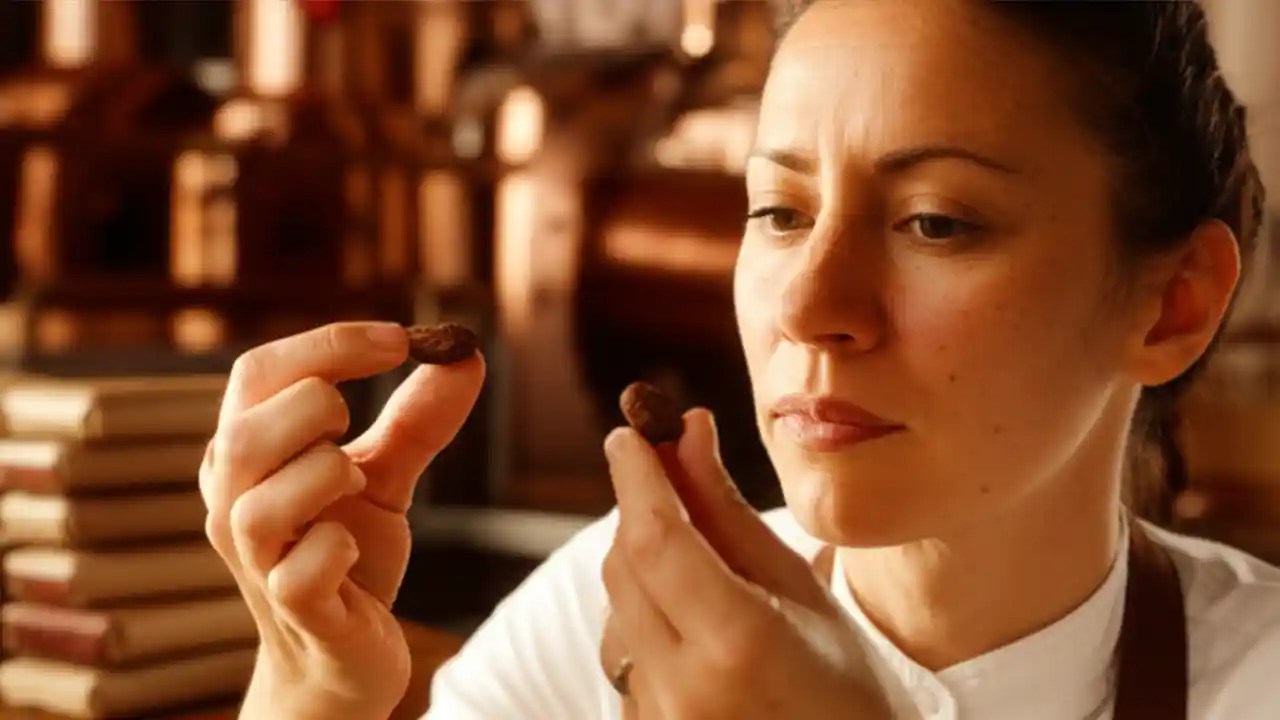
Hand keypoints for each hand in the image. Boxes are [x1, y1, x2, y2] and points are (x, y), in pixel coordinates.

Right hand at [199, 322, 484, 719]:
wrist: (345, 656)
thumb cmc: (349, 556)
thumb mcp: (385, 478)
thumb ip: (418, 420)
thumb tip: (466, 353)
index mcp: (246, 457)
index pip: (258, 372)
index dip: (330, 345)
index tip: (402, 340)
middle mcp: (232, 505)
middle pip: (247, 431)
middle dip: (318, 409)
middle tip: (354, 430)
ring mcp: (257, 564)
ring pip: (261, 504)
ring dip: (326, 476)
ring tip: (356, 485)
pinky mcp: (295, 612)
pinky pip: (299, 573)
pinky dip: (335, 548)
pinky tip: (355, 547)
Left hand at [599, 409, 889, 719]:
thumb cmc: (845, 690)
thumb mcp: (800, 590)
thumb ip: (729, 511)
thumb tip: (687, 432)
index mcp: (737, 644)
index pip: (657, 538)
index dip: (635, 477)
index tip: (628, 434)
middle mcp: (684, 687)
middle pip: (624, 567)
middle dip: (640, 513)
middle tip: (671, 478)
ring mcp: (657, 718)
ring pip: (616, 609)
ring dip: (643, 570)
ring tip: (703, 573)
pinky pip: (622, 655)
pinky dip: (645, 622)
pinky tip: (692, 630)